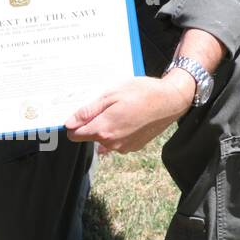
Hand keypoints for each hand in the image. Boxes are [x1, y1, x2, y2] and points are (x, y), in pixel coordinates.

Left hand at [64, 72, 193, 154]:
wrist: (170, 100)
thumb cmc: (141, 93)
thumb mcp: (111, 95)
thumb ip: (88, 111)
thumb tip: (69, 124)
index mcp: (103, 129)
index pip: (74, 135)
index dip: (74, 123)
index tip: (79, 113)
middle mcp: (111, 143)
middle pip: (89, 137)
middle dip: (91, 123)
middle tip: (105, 105)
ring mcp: (123, 147)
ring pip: (103, 140)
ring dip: (106, 127)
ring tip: (119, 110)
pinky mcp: (133, 147)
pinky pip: (117, 142)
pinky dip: (118, 131)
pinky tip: (128, 117)